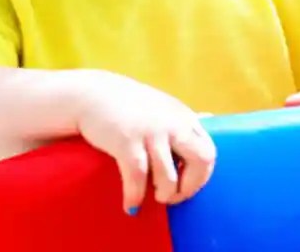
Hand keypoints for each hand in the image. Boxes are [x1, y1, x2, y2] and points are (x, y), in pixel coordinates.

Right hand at [74, 72, 216, 213]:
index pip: (208, 151)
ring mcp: (151, 132)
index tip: (186, 186)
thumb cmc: (126, 104)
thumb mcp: (160, 106)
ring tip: (153, 198)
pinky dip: (135, 197)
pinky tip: (130, 205)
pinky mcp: (127, 142)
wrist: (90, 94)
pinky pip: (138, 179)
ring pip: (169, 177)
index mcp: (183, 116)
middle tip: (174, 196)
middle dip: (191, 186)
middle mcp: (172, 122)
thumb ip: (180, 117)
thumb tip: (208, 116)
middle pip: (202, 160)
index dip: (201, 176)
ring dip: (164, 194)